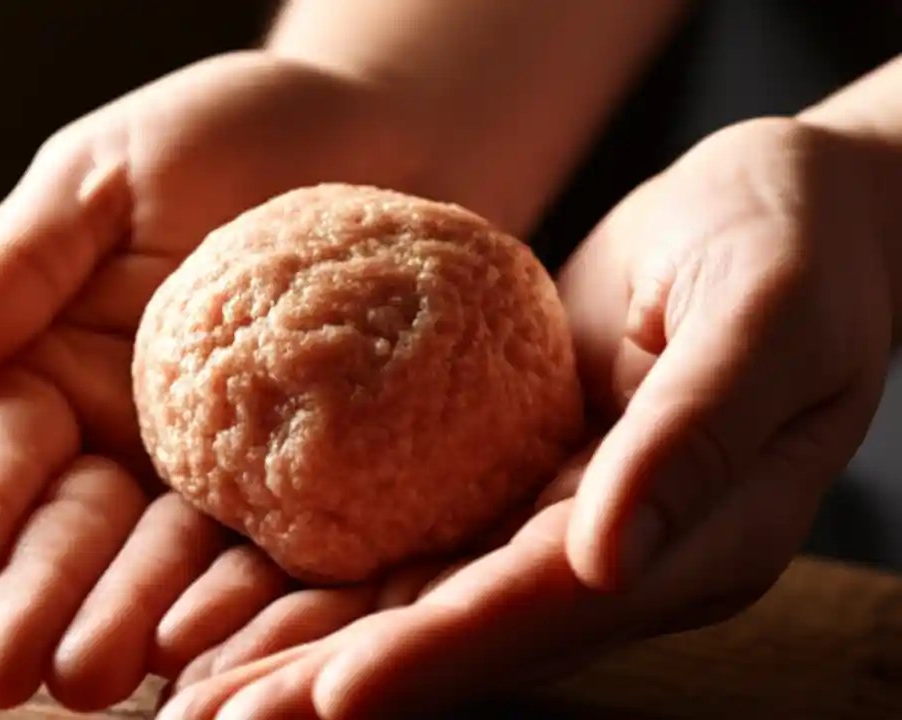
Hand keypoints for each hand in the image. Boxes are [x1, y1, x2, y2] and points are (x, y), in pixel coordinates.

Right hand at [0, 50, 456, 711]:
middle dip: (39, 604)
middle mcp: (126, 444)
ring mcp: (219, 477)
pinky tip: (225, 646)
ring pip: (164, 567)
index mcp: (55, 373)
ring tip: (106, 678)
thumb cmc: (227, 134)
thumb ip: (16, 264)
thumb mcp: (104, 176)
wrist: (379, 139)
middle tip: (12, 676)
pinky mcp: (314, 488)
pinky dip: (247, 602)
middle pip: (73, 536)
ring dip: (133, 625)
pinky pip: (278, 554)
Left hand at [157, 117, 894, 717]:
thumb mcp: (766, 317)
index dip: (434, 657)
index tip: (328, 695)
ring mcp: (558, 521)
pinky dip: (331, 571)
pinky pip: (414, 533)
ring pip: (421, 599)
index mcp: (694, 543)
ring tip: (199, 683)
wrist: (774, 201)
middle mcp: (613, 556)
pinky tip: (249, 587)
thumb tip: (608, 560)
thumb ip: (695, 437)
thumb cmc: (796, 241)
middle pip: (460, 634)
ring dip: (312, 645)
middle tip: (211, 719)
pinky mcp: (512, 474)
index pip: (541, 612)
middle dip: (336, 683)